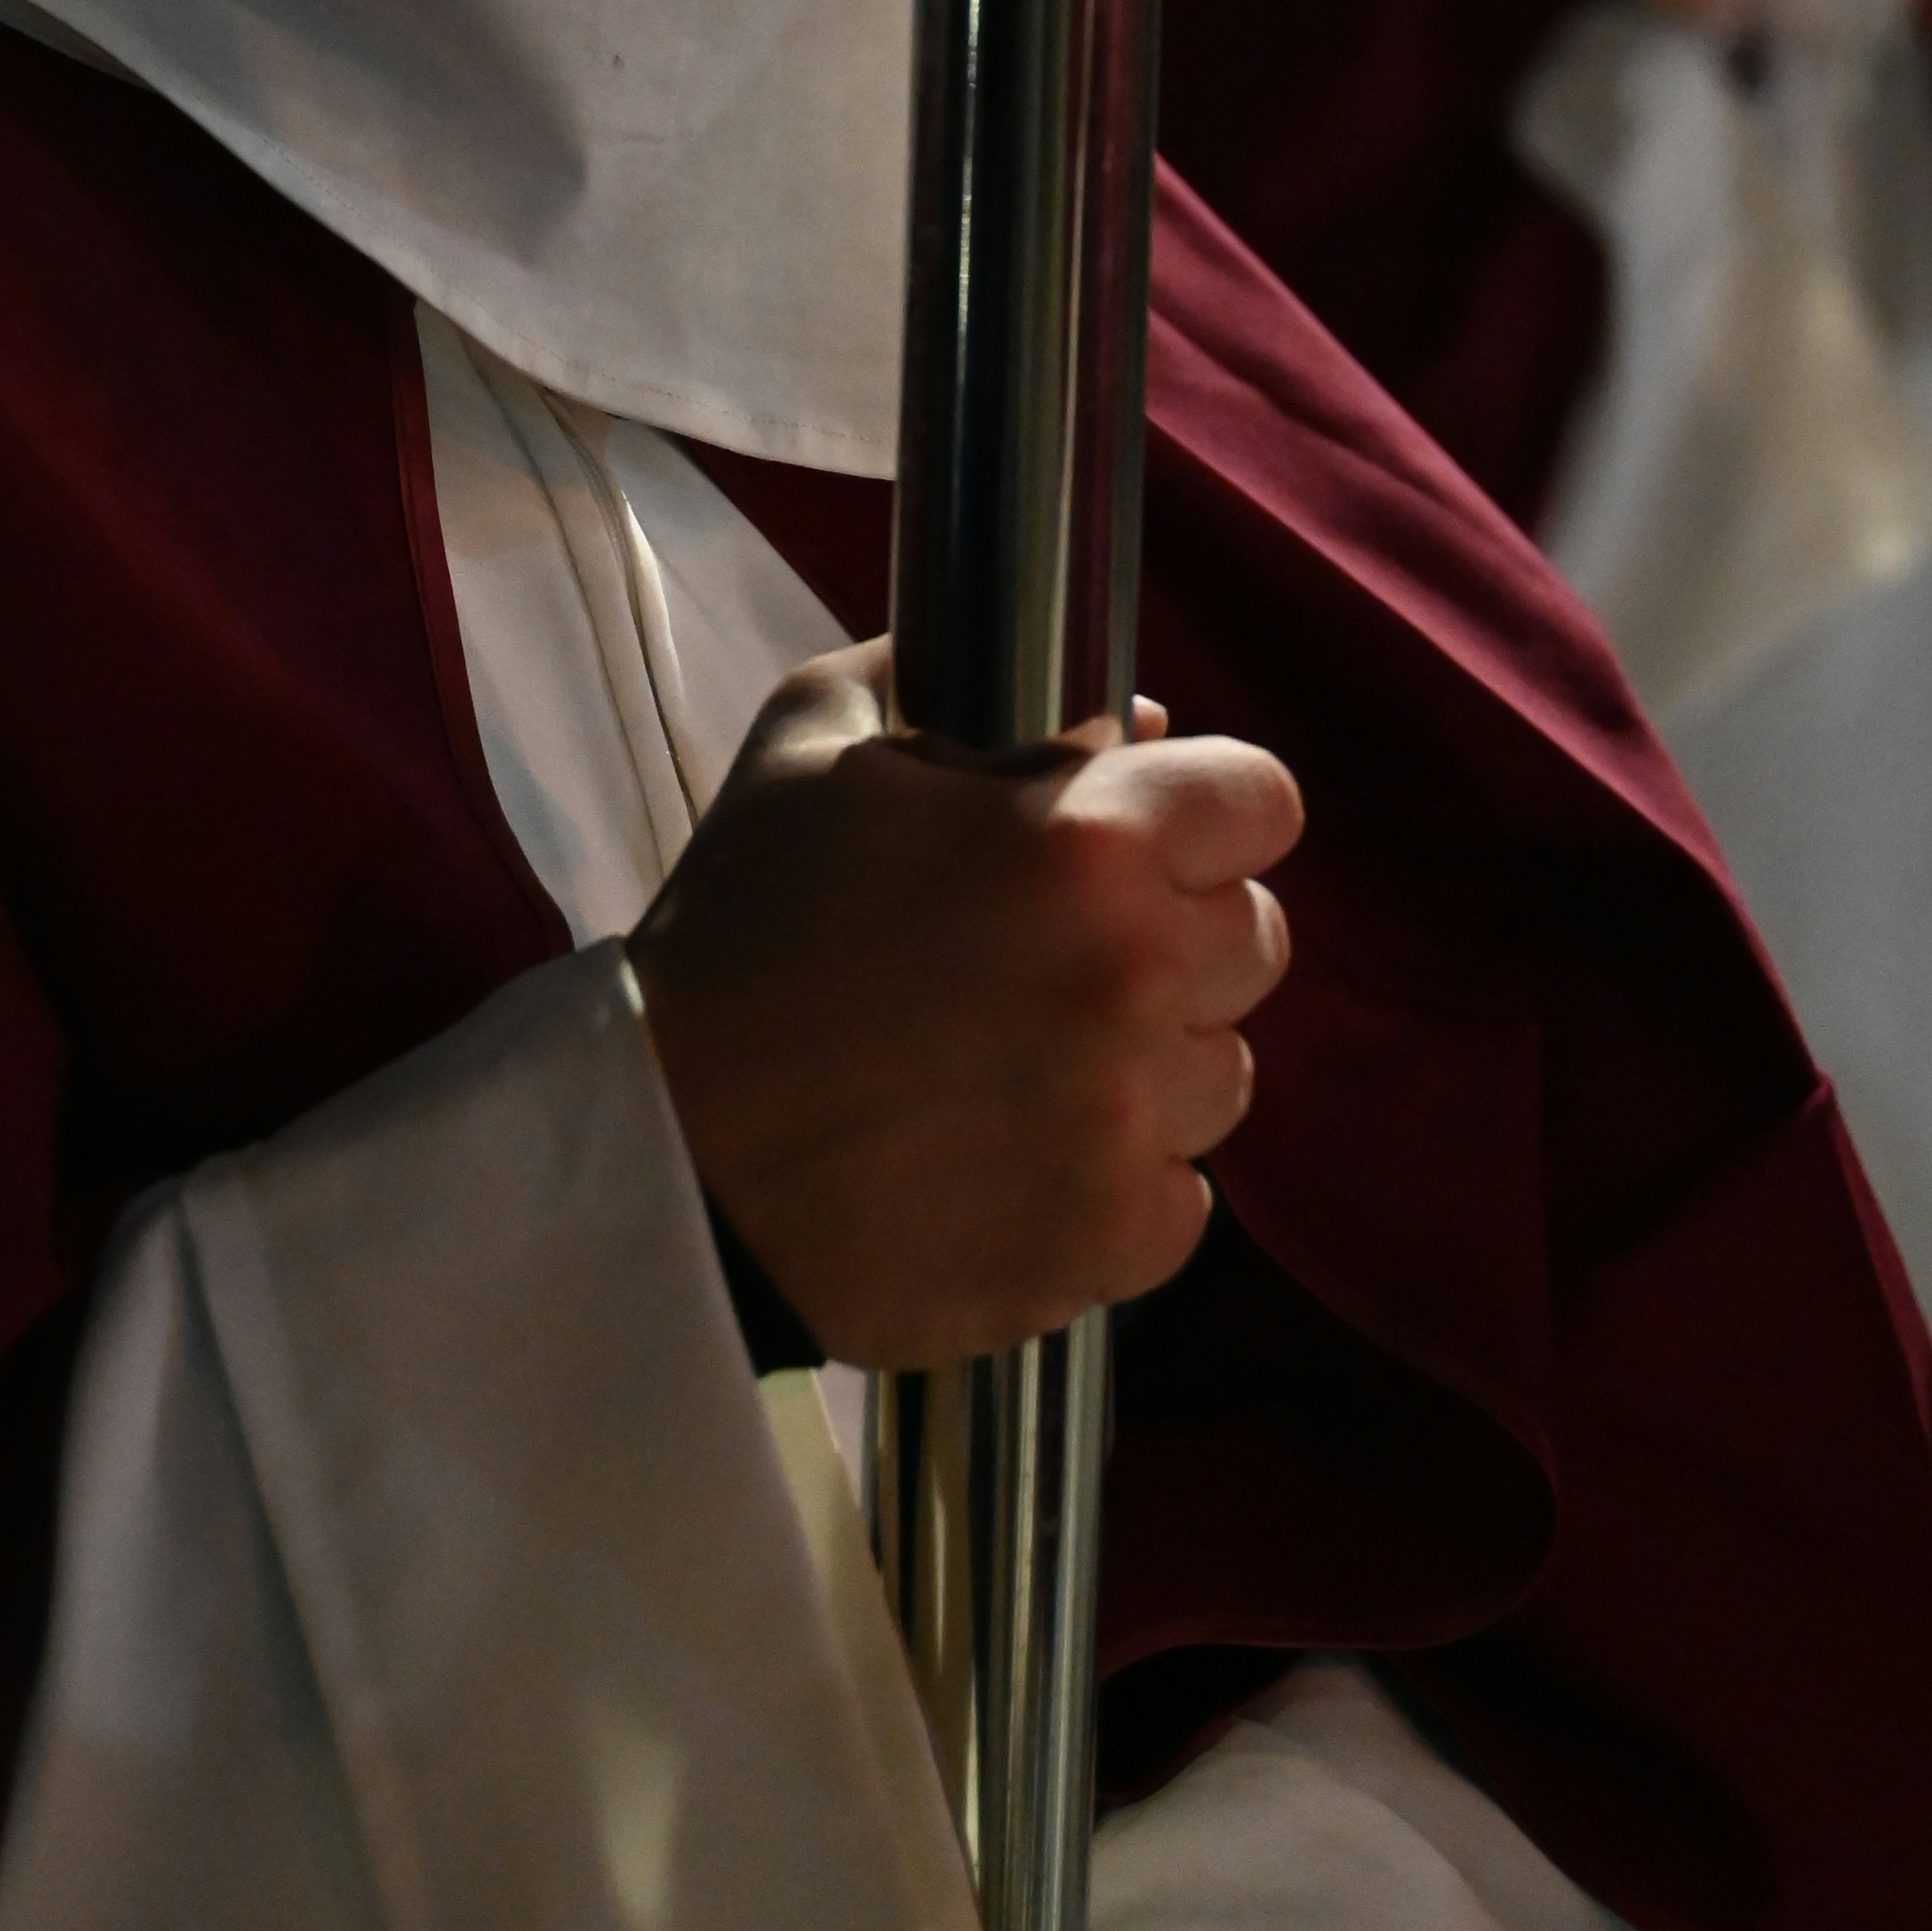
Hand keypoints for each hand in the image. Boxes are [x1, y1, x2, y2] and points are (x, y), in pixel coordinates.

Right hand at [628, 648, 1296, 1371]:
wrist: (668, 1153)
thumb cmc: (740, 930)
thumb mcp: (816, 738)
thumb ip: (962, 685)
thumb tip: (1120, 718)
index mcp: (1085, 839)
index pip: (1263, 799)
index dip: (1207, 809)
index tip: (1147, 835)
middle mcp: (1136, 976)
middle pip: (1252, 936)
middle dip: (1173, 931)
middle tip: (1057, 951)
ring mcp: (1133, 1122)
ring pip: (1224, 1071)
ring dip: (1149, 1061)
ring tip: (1026, 1062)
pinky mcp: (1113, 1245)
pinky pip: (1181, 1200)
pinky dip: (1118, 1181)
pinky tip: (1018, 1154)